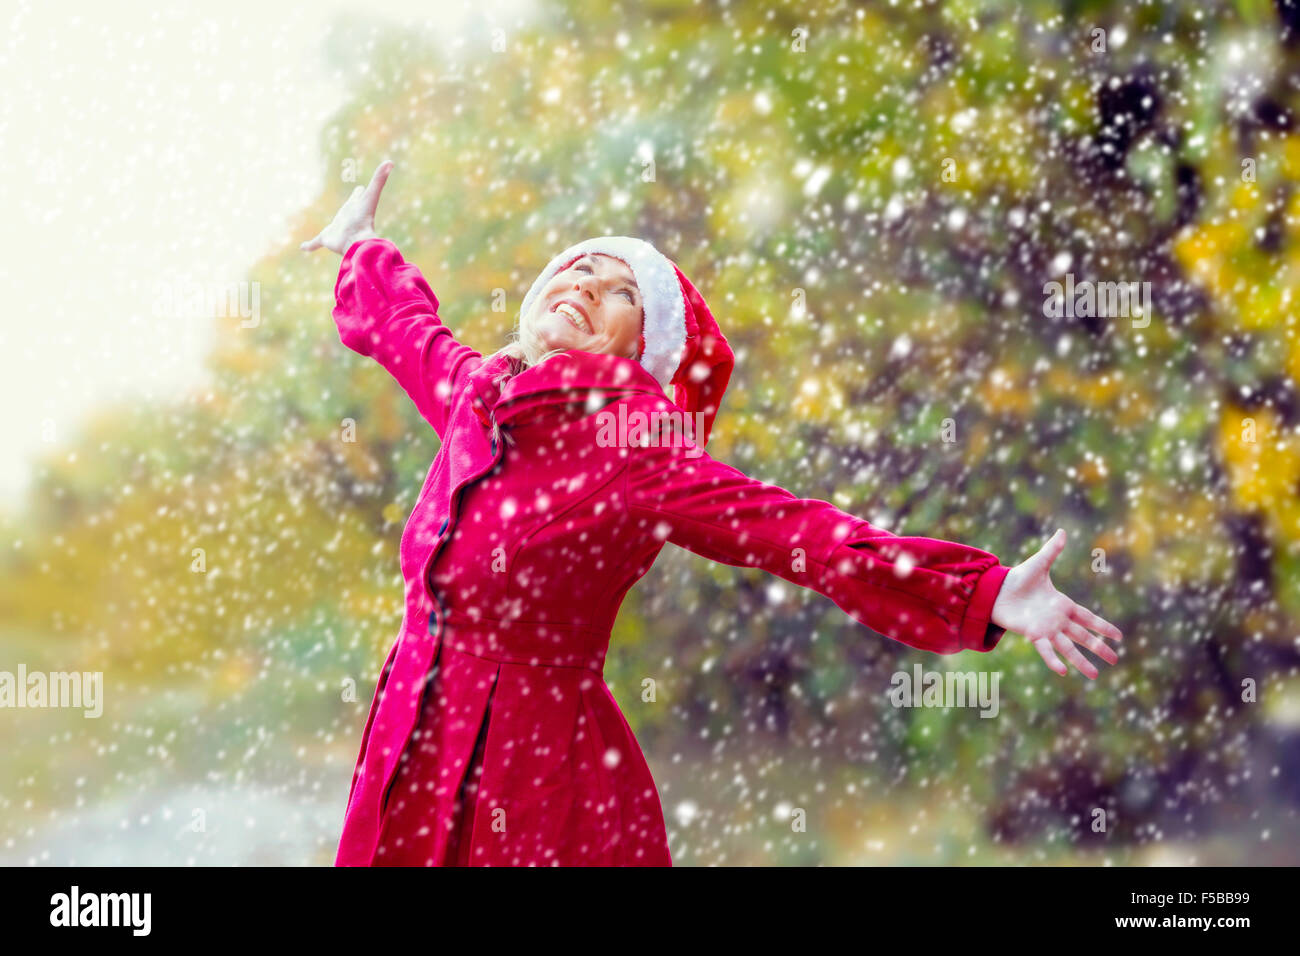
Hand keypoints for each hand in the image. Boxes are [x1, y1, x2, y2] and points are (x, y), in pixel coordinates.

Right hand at [300, 160, 392, 254]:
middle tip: (349, 202)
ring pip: (333, 228)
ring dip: (332, 229)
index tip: (361, 188)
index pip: (359, 197)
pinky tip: (302, 248)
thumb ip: (379, 180)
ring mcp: (337, 229)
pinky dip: (310, 245)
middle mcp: (346, 218)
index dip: (360, 192)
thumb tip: (391, 161)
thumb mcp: (370, 197)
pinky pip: (316, 243)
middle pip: (347, 210)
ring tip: (327, 231)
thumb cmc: (363, 220)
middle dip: (349, 206)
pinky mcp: (326, 240)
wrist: (356, 243)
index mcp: (355, 208)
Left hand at [990, 528, 1122, 678]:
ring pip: (1069, 647)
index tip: (1119, 636)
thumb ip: (1052, 550)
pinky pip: (1045, 650)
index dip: (1103, 627)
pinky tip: (1062, 672)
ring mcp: (1046, 629)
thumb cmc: (1018, 578)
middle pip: (1084, 636)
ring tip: (1095, 676)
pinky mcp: (1033, 634)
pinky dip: (1053, 660)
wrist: (995, 590)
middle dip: (1100, 648)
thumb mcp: (1038, 563)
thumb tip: (1062, 531)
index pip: (1088, 618)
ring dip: (1081, 661)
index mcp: (1063, 605)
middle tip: (1115, 660)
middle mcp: (1058, 620)